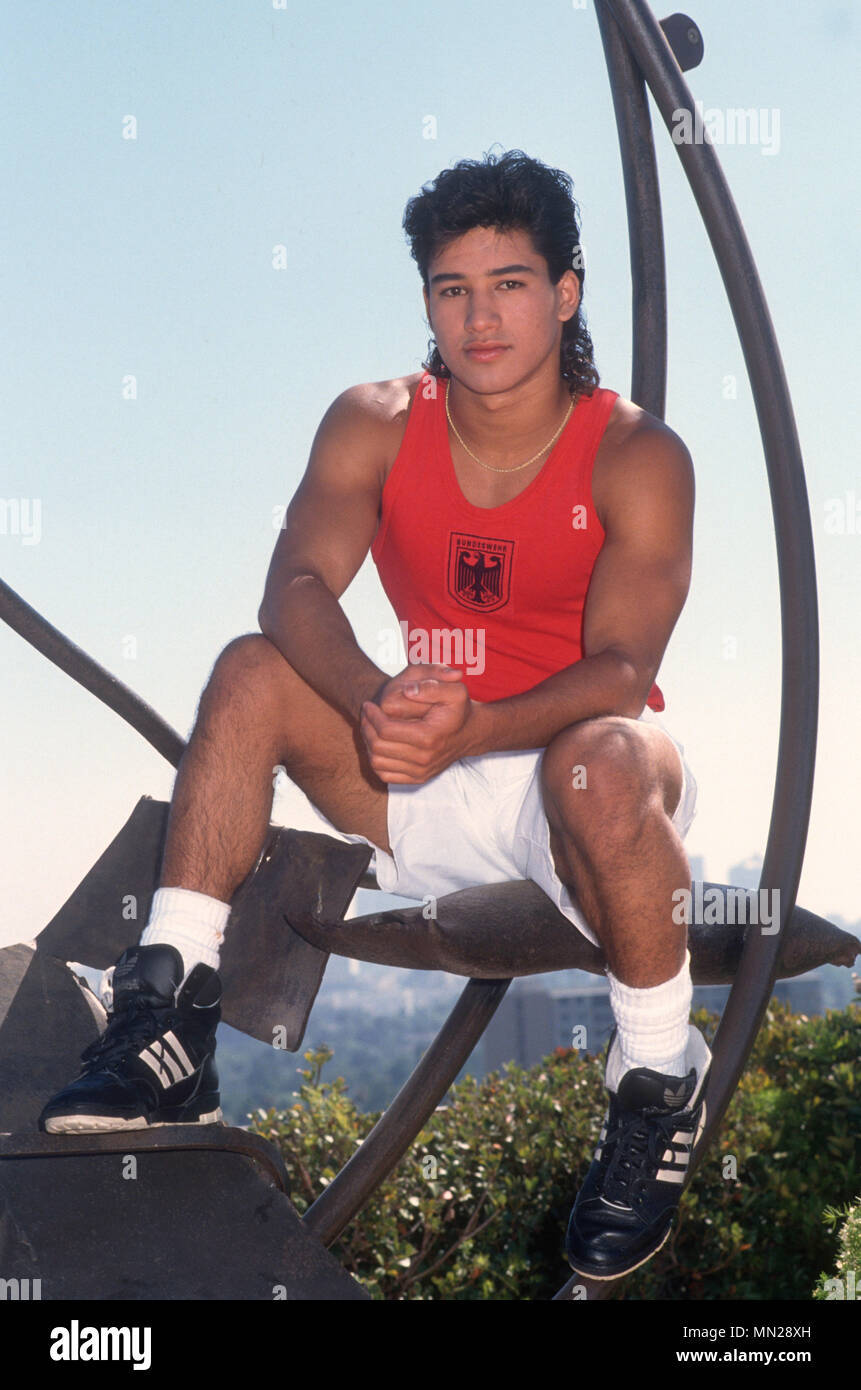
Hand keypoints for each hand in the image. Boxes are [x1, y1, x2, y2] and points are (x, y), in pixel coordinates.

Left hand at [361, 664, 477, 783]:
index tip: (368, 704)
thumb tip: (408, 691)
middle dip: (366, 728)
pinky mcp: (417, 779)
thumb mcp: (454, 690)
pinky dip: (376, 759)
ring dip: (368, 743)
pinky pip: (385, 775)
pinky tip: (379, 742)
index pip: (385, 730)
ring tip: (370, 727)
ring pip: (377, 763)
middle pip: (378, 747)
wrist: (469, 733)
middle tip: (365, 714)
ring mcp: (420, 772)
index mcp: (428, 737)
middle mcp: (424, 759)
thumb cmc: (458, 709)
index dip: (371, 716)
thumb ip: (431, 685)